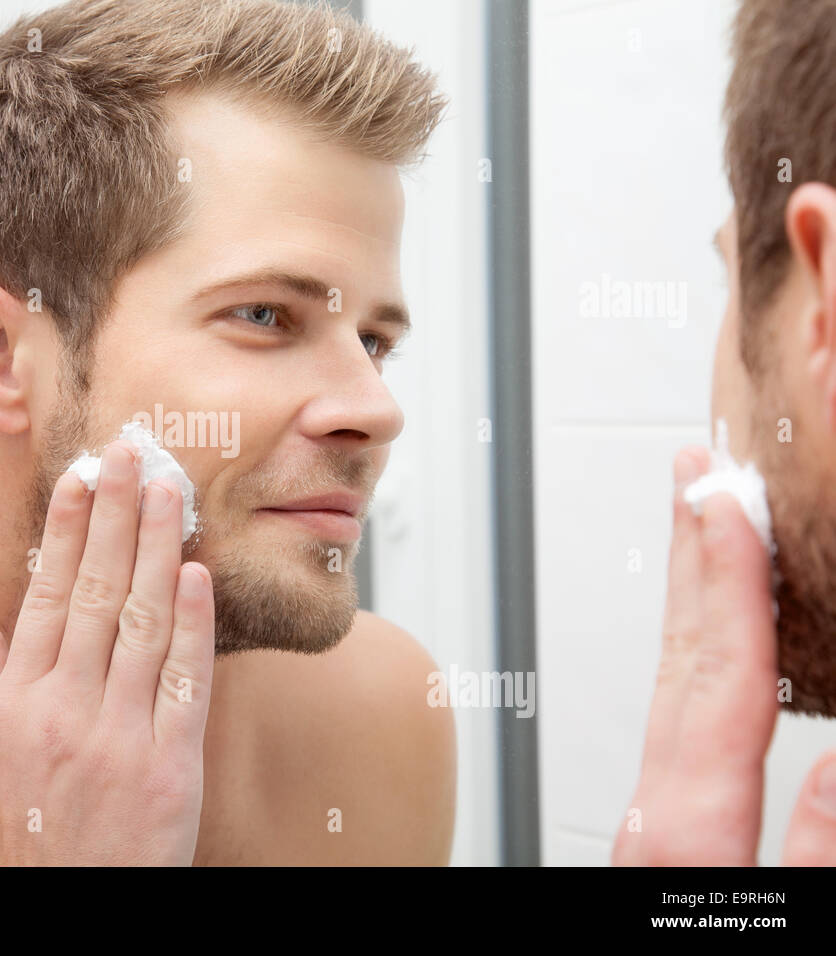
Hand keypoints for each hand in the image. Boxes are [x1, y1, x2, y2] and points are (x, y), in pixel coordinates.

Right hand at [0, 439, 215, 864]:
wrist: (71, 916)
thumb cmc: (23, 844)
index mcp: (15, 704)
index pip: (47, 596)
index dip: (68, 532)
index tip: (81, 479)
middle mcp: (66, 709)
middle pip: (99, 592)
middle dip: (116, 515)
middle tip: (131, 454)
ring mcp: (121, 734)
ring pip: (145, 621)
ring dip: (159, 548)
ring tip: (170, 490)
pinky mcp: (171, 764)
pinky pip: (186, 682)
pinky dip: (195, 625)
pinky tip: (198, 573)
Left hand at [613, 446, 835, 864]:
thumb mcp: (794, 916)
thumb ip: (820, 847)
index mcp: (690, 832)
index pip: (720, 676)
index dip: (729, 581)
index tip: (725, 501)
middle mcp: (660, 812)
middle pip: (680, 657)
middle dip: (691, 555)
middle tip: (692, 470)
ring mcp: (655, 820)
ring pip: (673, 684)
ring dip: (693, 596)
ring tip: (702, 528)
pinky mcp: (665, 837)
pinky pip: (682, 720)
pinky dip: (702, 658)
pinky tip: (719, 643)